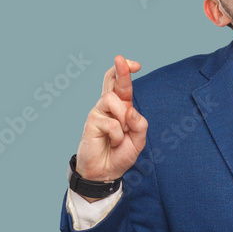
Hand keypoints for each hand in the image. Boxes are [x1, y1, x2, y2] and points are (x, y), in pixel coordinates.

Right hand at [76, 55, 146, 196]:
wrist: (104, 172)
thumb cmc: (120, 154)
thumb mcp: (138, 141)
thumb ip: (140, 125)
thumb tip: (131, 110)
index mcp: (121, 108)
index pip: (121, 85)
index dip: (126, 72)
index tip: (137, 65)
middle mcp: (109, 107)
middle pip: (111, 81)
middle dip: (120, 70)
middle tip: (121, 59)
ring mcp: (98, 112)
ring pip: (114, 100)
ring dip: (123, 120)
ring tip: (120, 136)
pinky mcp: (91, 122)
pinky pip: (112, 123)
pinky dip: (118, 135)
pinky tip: (111, 142)